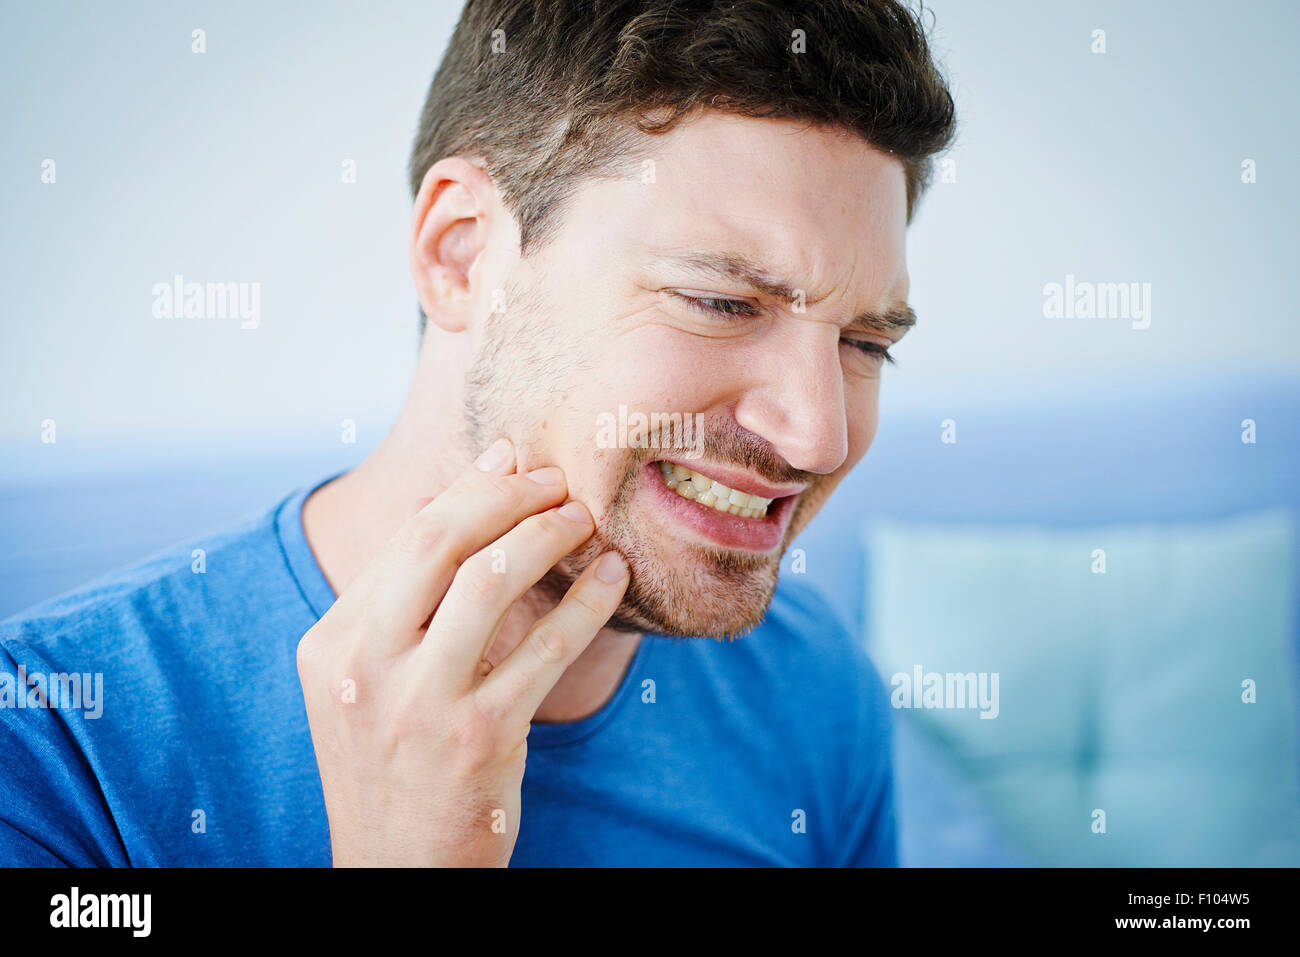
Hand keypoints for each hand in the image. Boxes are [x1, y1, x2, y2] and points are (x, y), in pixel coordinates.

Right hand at [295, 438, 628, 865]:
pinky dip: (588, 599)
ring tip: (585, 520)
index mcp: (330, 643)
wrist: (399, 874)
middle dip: (510, 495)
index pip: (407, 536)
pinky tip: (612, 577)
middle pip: (441, 538)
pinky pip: (548, 645)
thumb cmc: (394, 766)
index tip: (513, 460)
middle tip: (557, 482)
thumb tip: (457, 493)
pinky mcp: (479, 737)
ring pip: (493, 578)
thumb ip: (401, 598)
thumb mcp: (367, 682)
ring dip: (550, 534)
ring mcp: (418, 702)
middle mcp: (362, 665)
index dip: (470, 487)